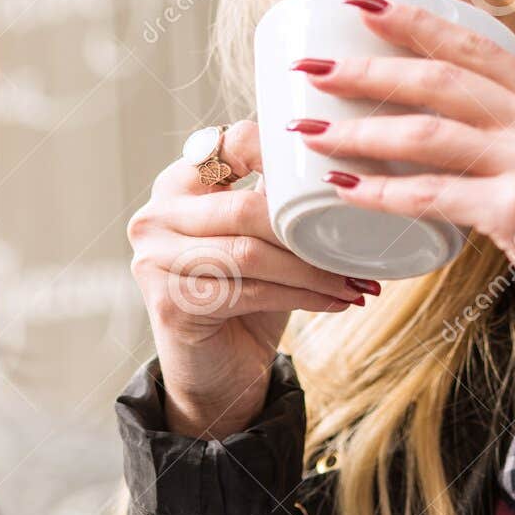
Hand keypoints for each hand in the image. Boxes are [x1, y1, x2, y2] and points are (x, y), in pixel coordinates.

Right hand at [127, 120, 377, 438]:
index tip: (335, 176)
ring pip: (250, 252)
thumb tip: (348, 171)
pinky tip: (336, 301)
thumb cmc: (245, 294)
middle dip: (308, 227)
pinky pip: (250, 291)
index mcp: (178, 182)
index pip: (231, 142)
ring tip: (355, 278)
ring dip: (312, 268)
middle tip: (358, 242)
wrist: (216, 372)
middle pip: (244, 207)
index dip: (283, 153)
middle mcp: (157, 216)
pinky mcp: (170, 303)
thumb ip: (279, 199)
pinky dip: (302, 296)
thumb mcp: (260, 238)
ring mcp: (155, 261)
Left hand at [288, 0, 514, 353]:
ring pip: (426, 131)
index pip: (478, 46)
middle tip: (311, 68)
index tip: (363, 8)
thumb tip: (466, 151)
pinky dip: (379, 192)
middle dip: (368, 68)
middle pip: (441, 77)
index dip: (416, 22)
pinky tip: (342, 189)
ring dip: (358, 129)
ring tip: (308, 130)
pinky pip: (432, 194)